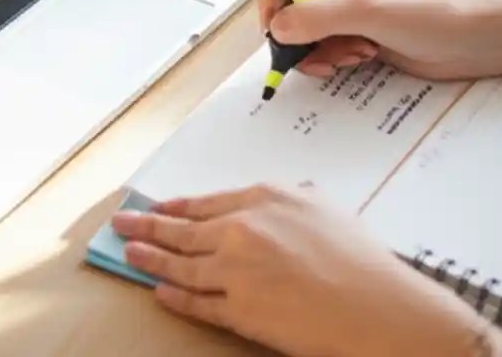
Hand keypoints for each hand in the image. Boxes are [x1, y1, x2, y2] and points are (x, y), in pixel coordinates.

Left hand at [113, 184, 501, 356]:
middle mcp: (245, 228)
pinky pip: (197, 302)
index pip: (208, 202)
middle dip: (147, 227)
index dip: (177, 207)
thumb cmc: (363, 263)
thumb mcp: (329, 210)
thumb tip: (290, 193)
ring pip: (181, 265)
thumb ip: (298, 200)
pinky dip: (174, 297)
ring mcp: (237, 270)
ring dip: (150, 260)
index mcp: (267, 198)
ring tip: (130, 255)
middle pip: (183, 230)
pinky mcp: (238, 309)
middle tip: (122, 224)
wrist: (379, 308)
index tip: (157, 207)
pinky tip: (159, 293)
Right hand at [250, 0, 501, 79]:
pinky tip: (359, 56)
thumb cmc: (427, 9)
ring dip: (317, 48)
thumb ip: (313, 17)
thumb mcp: (364, 9)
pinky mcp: (349, 25)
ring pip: (295, 28)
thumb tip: (276, 30)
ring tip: (354, 51)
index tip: (283, 25)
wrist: (470, 37)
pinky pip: (315, 44)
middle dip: (297, 31)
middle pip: (278, 0)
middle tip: (321, 47)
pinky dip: (329, 56)